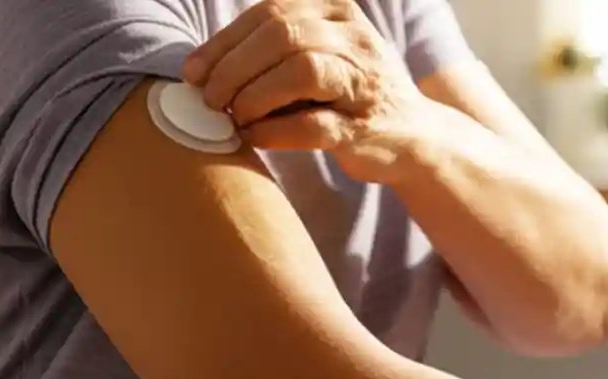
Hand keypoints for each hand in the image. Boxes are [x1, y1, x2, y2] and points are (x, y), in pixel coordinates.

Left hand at [182, 0, 433, 182]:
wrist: (413, 135)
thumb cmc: (348, 93)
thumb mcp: (317, 51)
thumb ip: (272, 47)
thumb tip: (201, 67)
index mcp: (337, 10)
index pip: (270, 11)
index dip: (224, 42)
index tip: (194, 71)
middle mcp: (355, 38)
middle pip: (283, 35)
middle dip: (234, 68)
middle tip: (210, 97)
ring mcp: (365, 82)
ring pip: (302, 70)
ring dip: (255, 95)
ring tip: (234, 115)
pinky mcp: (365, 128)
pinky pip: (314, 124)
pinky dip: (276, 131)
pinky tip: (254, 137)